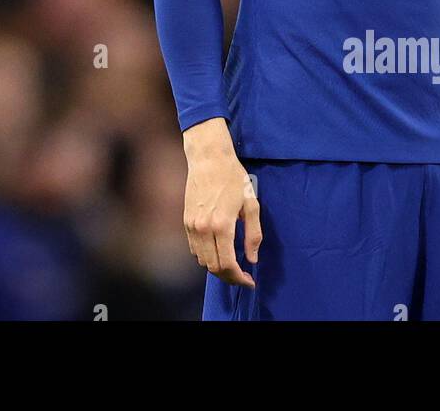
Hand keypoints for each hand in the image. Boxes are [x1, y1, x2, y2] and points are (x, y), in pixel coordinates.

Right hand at [182, 118, 261, 286]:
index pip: (227, 264)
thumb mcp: (251, 204)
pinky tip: (218, 250)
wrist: (208, 158)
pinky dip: (206, 255)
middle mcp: (203, 228)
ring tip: (232, 264)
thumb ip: (253, 234)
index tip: (250, 281)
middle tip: (243, 276)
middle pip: (213, 267)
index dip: (239, 278)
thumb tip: (252, 259)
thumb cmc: (234, 177)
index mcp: (222, 225)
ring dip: (217, 267)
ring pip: (202, 260)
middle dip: (229, 277)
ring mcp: (192, 225)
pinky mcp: (185, 221)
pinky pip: (194, 249)